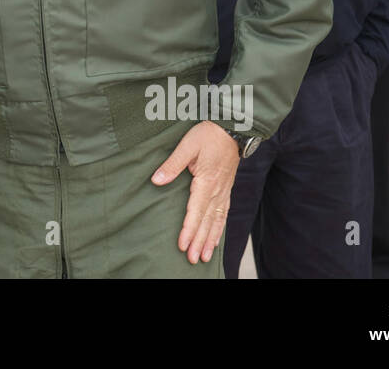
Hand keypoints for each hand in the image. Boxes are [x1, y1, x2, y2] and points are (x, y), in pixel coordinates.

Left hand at [151, 120, 240, 264]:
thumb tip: (156, 180)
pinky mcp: (226, 189)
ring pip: (217, 221)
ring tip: (205, 257)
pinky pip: (224, 213)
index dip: (189, 230)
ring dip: (210, 239)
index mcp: (206, 181)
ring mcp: (223, 191)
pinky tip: (216, 238)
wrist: (232, 128)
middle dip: (199, 242)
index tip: (183, 245)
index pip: (195, 211)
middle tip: (193, 260)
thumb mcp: (187, 145)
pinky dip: (220, 228)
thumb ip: (172, 164)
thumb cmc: (208, 135)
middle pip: (207, 221)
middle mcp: (217, 191)